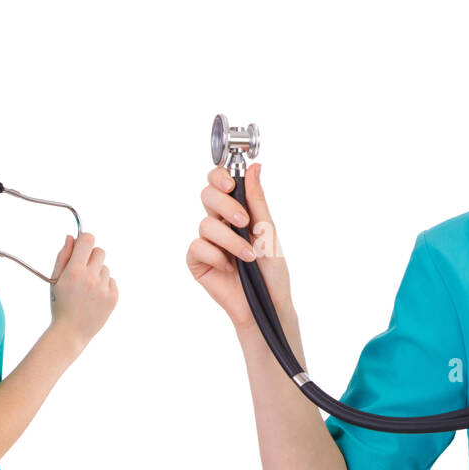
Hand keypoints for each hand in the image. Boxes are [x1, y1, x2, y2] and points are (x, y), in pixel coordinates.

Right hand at [49, 232, 117, 353]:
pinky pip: (111, 281)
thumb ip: (63, 256)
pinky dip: (104, 286)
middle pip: (99, 251)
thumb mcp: (55, 280)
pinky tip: (94, 297)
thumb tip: (71, 237)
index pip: (87, 240)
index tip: (82, 245)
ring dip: (97, 273)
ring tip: (86, 289)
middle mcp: (91, 278)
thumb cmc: (60, 304)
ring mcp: (104, 288)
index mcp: (74, 272)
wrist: (71, 332)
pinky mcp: (113, 297)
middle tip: (82, 270)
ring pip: (105, 268)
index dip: (85, 239)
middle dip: (91, 257)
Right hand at [186, 162, 292, 329]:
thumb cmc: (271, 270)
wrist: (268, 302)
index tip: (230, 184)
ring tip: (248, 256)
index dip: (219, 177)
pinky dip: (216, 256)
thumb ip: (257, 200)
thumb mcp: (268, 231)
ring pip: (205, 224)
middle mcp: (220, 223)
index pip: (220, 182)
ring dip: (230, 240)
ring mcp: (207, 242)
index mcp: (237, 211)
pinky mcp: (198, 261)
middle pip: (207, 196)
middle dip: (226, 206)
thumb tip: (254, 167)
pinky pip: (197, 247)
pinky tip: (228, 267)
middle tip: (243, 221)